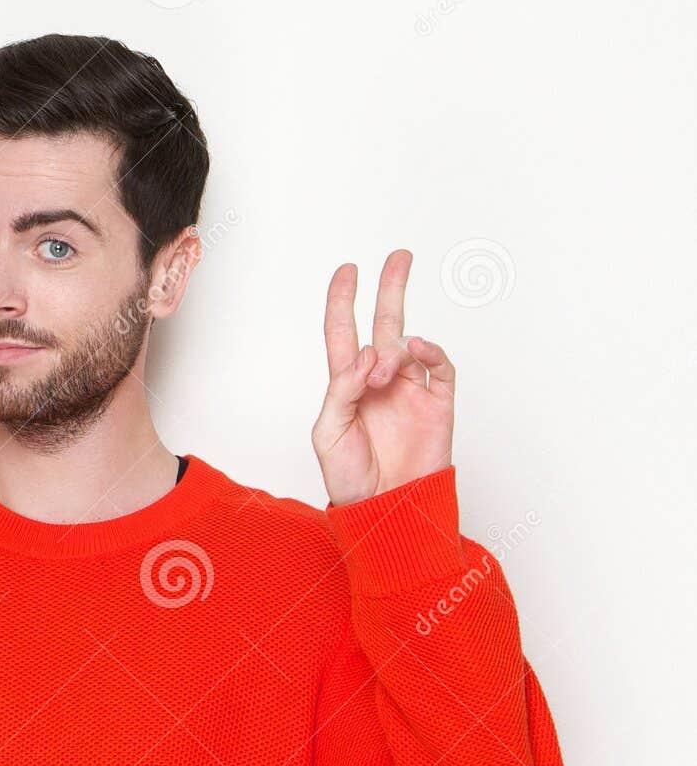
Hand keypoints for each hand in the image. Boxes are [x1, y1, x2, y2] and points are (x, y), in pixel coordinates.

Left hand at [310, 249, 454, 506]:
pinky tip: (416, 349)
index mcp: (349, 386)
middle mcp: (381, 381)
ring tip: (382, 372)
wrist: (385, 509)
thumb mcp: (328, 434)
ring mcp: (410, 389)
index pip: (345, 334)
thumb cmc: (350, 479)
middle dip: (391, 289)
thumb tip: (366, 355)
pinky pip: (438, 365)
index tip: (347, 271)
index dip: (343, 301)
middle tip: (399, 257)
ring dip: (394, 348)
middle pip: (385, 324)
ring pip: (408, 344)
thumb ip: (341, 390)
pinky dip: (430, 350)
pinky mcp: (437, 402)